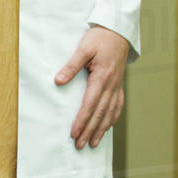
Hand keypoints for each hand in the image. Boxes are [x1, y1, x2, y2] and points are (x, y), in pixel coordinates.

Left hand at [55, 26, 130, 149]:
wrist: (118, 30)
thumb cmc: (99, 38)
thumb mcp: (83, 49)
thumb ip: (71, 65)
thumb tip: (58, 81)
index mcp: (102, 77)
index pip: (90, 104)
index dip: (82, 120)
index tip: (74, 133)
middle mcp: (111, 84)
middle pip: (100, 113)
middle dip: (90, 131)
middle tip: (80, 146)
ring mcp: (117, 85)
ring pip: (110, 112)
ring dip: (102, 129)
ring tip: (93, 143)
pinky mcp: (118, 84)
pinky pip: (117, 105)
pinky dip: (112, 118)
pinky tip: (107, 126)